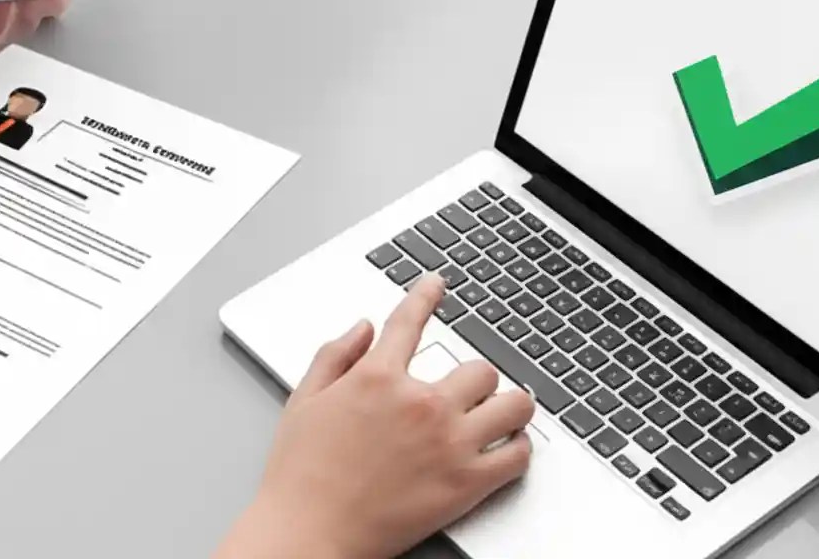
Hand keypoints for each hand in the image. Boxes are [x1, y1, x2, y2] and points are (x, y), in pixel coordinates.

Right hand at [217, 275, 535, 558]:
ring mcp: (448, 443)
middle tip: (473, 390)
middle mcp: (420, 403)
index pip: (409, 320)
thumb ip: (334, 356)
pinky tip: (509, 449)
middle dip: (476, 378)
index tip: (437, 285)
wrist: (307, 534)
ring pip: (513, 405)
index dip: (426, 295)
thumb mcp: (303, 401)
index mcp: (378, 378)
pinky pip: (516, 457)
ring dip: (511, 406)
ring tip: (506, 413)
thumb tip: (362, 327)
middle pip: (479, 368)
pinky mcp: (465, 484)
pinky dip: (519, 451)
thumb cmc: (299, 476)